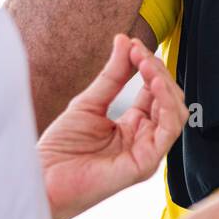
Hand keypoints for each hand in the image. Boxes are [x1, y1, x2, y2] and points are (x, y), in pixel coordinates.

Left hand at [38, 34, 187, 218]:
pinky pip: (168, 131)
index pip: (154, 91)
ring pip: (176, 113)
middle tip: (139, 51)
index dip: (148, 65)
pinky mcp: (145, 164)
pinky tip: (154, 83)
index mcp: (134, 126)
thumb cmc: (60, 148)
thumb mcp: (89, 102)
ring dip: (165, 84)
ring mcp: (147, 152)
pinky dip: (166, 104)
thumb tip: (125, 40)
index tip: (134, 44)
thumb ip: (113, 75)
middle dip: (158, 70)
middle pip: (169, 99)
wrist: (42, 179)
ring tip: (147, 63)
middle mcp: (145, 139)